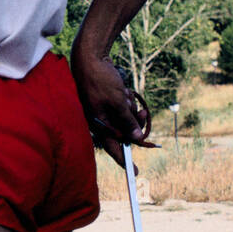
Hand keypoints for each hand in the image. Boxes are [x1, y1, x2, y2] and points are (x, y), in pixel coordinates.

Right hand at [69, 49, 156, 173]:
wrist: (90, 59)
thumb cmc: (100, 81)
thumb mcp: (118, 101)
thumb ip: (128, 121)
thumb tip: (137, 138)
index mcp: (99, 125)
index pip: (113, 148)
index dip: (125, 160)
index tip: (136, 172)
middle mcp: (100, 122)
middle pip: (123, 133)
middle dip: (134, 124)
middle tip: (142, 113)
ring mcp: (103, 113)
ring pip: (125, 120)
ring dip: (131, 110)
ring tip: (128, 96)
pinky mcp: (107, 103)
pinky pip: (123, 109)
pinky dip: (127, 102)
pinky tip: (125, 91)